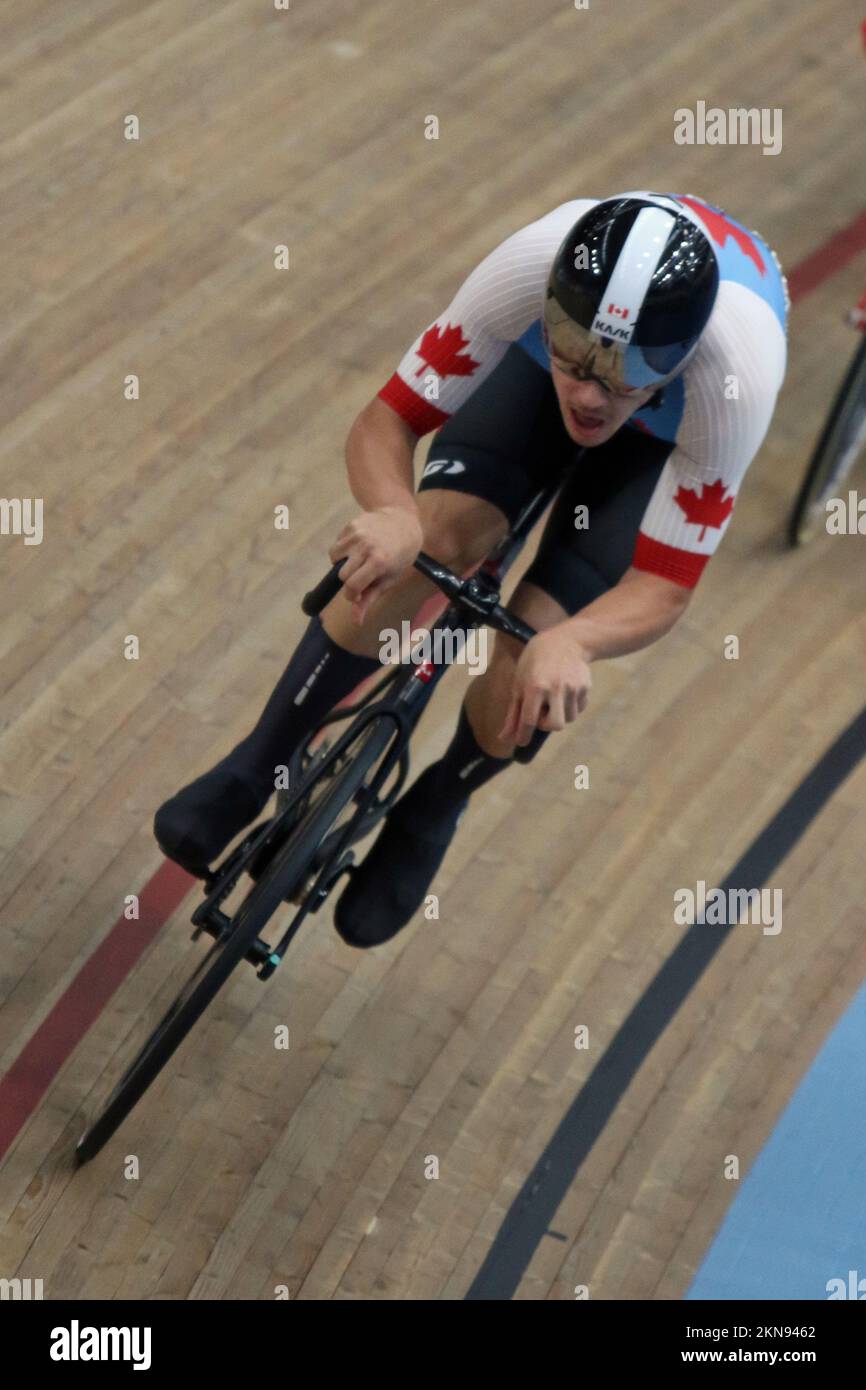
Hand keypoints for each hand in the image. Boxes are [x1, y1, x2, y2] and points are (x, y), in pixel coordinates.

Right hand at [329, 505, 423, 623]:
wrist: (402, 521)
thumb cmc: (399, 555)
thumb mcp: (389, 579)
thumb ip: (369, 599)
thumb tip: (356, 621)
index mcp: (378, 562)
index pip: (352, 586)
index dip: (351, 595)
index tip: (356, 594)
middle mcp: (365, 547)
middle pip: (342, 574)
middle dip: (349, 579)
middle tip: (361, 574)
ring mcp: (357, 534)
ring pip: (334, 557)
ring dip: (342, 563)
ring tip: (358, 559)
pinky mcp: (350, 525)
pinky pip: (337, 544)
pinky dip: (343, 550)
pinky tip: (358, 547)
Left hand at [499, 625, 590, 745]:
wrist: (565, 641)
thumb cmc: (535, 663)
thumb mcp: (519, 683)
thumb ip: (513, 713)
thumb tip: (503, 738)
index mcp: (535, 686)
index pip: (529, 720)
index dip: (523, 735)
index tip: (521, 742)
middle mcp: (555, 687)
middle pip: (555, 725)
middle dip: (547, 725)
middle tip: (541, 713)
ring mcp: (573, 687)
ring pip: (569, 718)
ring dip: (560, 714)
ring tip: (553, 698)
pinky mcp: (585, 686)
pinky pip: (579, 708)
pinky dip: (571, 706)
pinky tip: (565, 692)